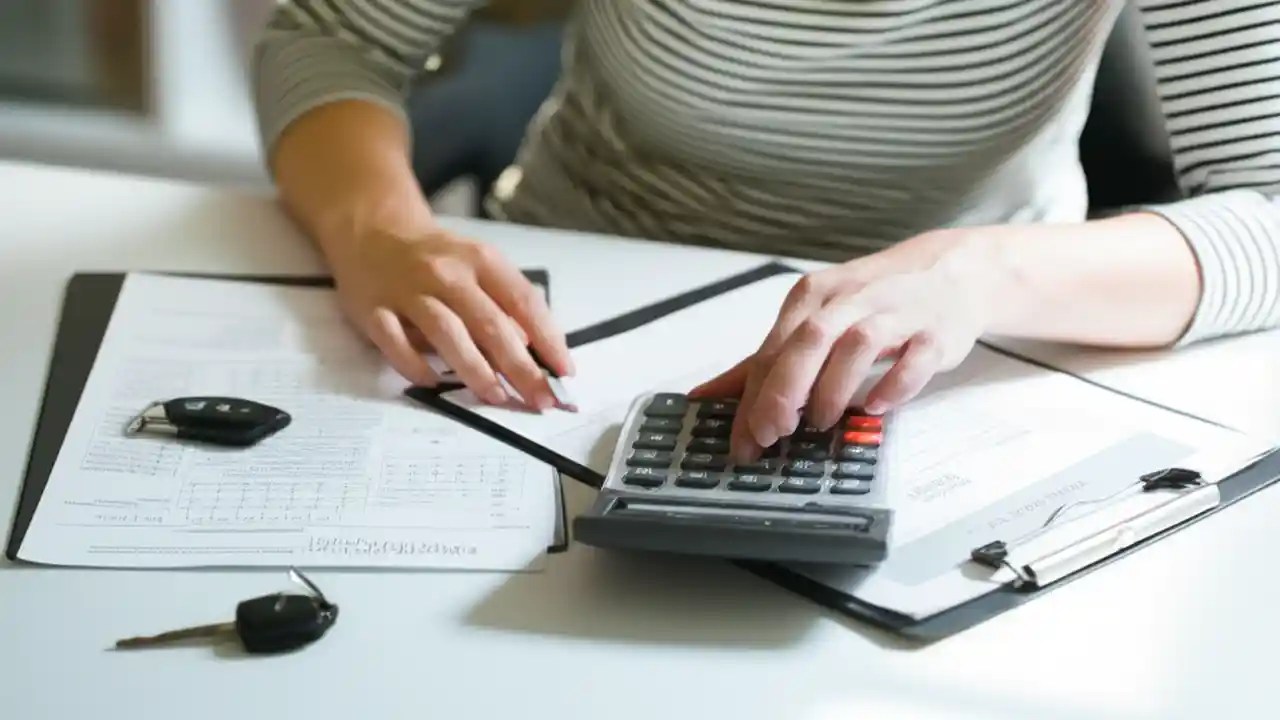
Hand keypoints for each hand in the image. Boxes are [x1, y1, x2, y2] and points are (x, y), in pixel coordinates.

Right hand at [326, 223, 572, 408]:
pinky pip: (396, 343)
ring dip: (476, 369)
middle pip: (490, 324)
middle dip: (520, 366)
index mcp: (481, 260)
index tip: (565, 372)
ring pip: (448, 334)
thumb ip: (505, 304)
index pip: (523, 301)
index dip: (548, 339)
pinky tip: (435, 385)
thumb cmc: (438, 257)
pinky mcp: (373, 310)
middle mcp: (447, 274)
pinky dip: (416, 367)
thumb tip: (536, 352)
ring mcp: (408, 291)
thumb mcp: (479, 266)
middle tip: (541, 399)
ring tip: (497, 397)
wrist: (372, 231)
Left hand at [691, 230, 998, 461]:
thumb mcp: (814, 320)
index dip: (755, 396)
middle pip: (809, 341)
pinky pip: (914, 359)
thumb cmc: (872, 302)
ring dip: (833, 388)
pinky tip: (876, 408)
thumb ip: (764, 361)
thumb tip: (705, 395)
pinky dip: (894, 385)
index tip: (744, 438)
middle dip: (785, 390)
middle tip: (773, 433)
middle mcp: (850, 299)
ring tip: (820, 422)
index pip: (774, 349)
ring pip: (857, 345)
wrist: (950, 272)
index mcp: (813, 297)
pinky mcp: (934, 332)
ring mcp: (895, 313)